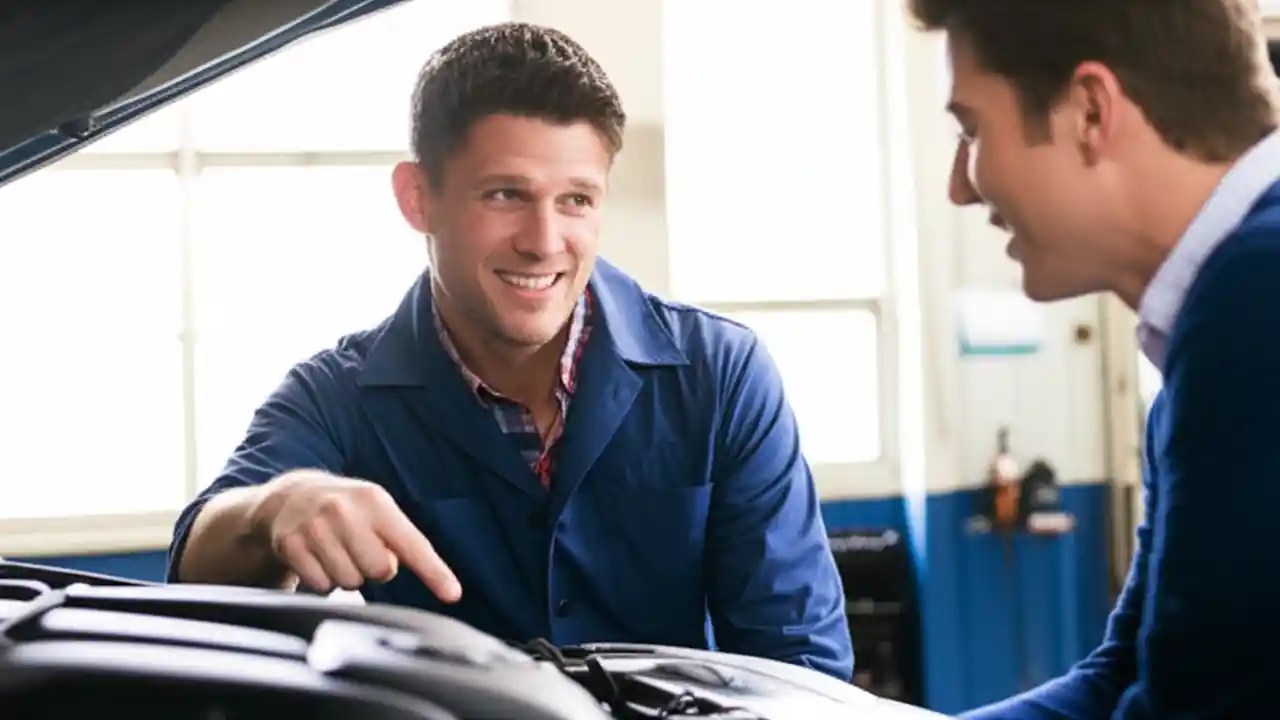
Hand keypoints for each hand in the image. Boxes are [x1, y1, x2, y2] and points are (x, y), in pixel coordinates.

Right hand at [253, 470, 461, 601]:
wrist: (290, 498)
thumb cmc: (348, 510)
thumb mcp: (376, 510)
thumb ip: (400, 540)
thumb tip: (425, 576)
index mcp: (375, 501)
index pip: (412, 543)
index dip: (434, 571)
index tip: (453, 594)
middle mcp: (345, 511)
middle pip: (380, 570)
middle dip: (374, 568)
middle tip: (360, 550)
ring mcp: (315, 527)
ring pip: (349, 581)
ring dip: (347, 575)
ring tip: (337, 551)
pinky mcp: (290, 545)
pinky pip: (320, 585)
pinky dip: (322, 580)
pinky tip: (317, 558)